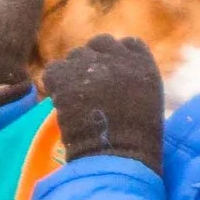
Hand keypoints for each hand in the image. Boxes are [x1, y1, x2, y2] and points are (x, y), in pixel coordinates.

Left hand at [42, 35, 163, 170]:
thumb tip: (111, 75)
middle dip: (92, 61)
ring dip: (73, 74)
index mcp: (142, 63)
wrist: (118, 156)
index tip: (110, 78)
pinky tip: (61, 102)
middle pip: (99, 43)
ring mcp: (91, 65)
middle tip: (88, 88)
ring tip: (75, 101)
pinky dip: (54, 84)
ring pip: (75, 56)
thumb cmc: (137, 141)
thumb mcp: (147, 102)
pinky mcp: (67, 77)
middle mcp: (117, 57)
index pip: (127, 44)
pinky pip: (53, 70)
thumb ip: (132, 80)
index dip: (115, 59)